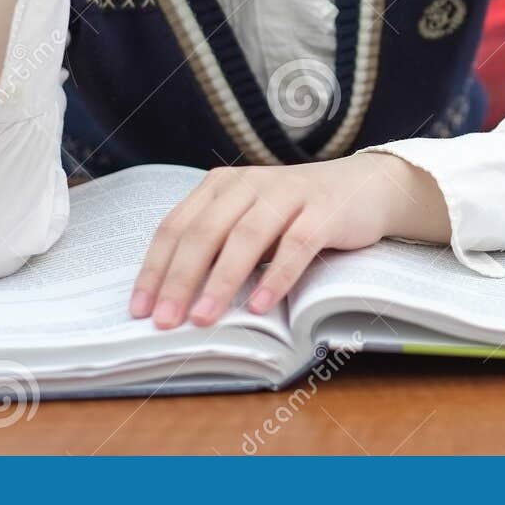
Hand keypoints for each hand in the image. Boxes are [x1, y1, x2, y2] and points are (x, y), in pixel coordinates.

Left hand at [129, 151, 449, 328]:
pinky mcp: (325, 209)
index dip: (155, 268)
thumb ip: (218, 245)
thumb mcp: (250, 220)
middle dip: (180, 280)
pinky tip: (261, 305)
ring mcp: (289, 193)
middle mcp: (250, 183)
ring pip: (246, 237)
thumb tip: (175, 301)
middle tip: (165, 321)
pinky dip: (276, 276)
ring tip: (204, 319)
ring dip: (222, 281)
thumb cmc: (298, 213)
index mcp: (222, 185)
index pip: (176, 226)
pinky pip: (297, 244)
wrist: (365, 187)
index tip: (140, 309)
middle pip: (204, 232)